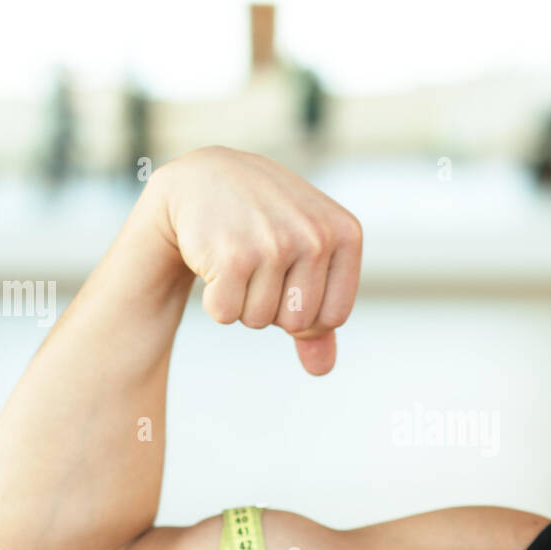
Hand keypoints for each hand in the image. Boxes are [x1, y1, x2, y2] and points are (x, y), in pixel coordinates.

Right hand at [147, 146, 362, 374]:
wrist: (204, 179)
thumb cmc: (264, 223)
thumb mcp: (305, 254)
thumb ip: (319, 313)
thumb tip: (321, 370)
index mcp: (345, 234)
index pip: (333, 317)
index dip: (304, 311)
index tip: (287, 276)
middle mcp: (315, 236)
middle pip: (297, 324)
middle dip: (271, 307)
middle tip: (257, 262)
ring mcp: (275, 244)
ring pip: (259, 321)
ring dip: (241, 301)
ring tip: (237, 257)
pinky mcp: (232, 256)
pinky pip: (227, 315)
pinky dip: (215, 299)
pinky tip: (215, 259)